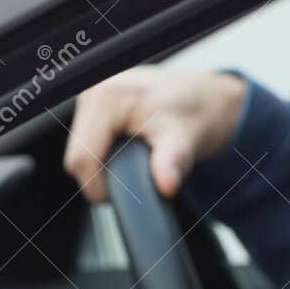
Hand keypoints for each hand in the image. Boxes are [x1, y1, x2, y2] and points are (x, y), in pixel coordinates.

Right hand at [63, 66, 246, 201]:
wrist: (210, 97)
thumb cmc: (201, 110)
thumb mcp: (189, 137)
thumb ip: (173, 161)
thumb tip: (167, 186)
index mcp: (107, 96)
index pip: (83, 157)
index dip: (100, 186)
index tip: (124, 198)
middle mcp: (93, 90)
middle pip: (79, 155)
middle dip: (106, 176)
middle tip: (140, 179)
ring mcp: (91, 95)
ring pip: (83, 151)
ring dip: (108, 166)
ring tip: (140, 163)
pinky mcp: (95, 104)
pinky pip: (91, 141)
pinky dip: (110, 154)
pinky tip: (132, 152)